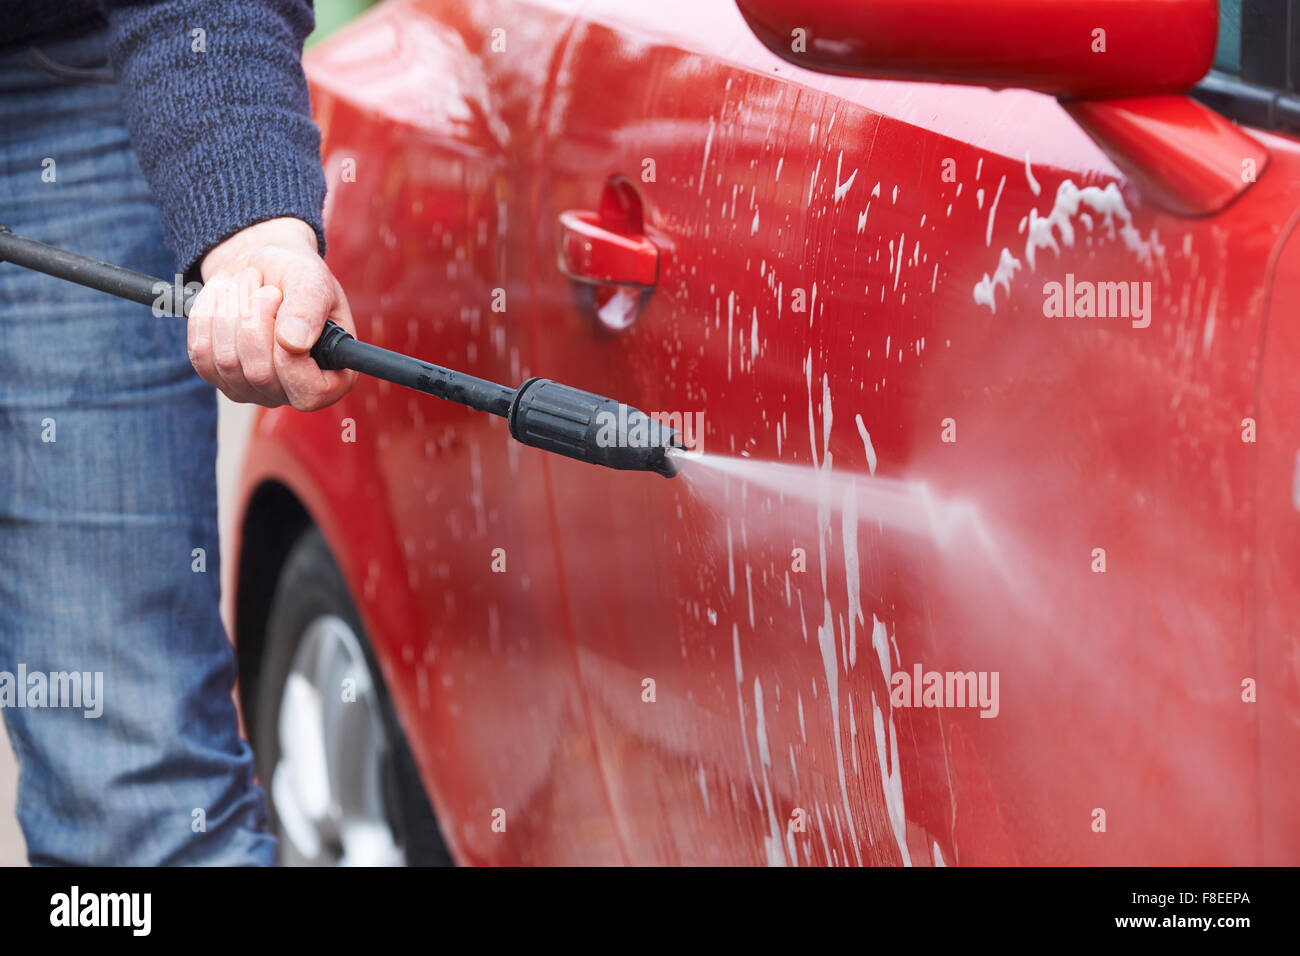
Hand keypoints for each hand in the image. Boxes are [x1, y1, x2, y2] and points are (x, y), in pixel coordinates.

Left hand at [189, 217, 357, 409]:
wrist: (262, 271)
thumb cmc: (295, 278)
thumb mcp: (311, 281)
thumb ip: (309, 310)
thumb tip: (293, 343)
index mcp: (332, 378)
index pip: (308, 393)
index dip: (290, 356)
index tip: (282, 303)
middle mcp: (292, 393)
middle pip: (259, 373)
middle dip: (255, 317)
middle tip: (265, 285)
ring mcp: (252, 390)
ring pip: (226, 361)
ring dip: (231, 310)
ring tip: (246, 284)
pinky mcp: (217, 377)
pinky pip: (201, 353)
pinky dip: (207, 315)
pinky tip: (225, 296)